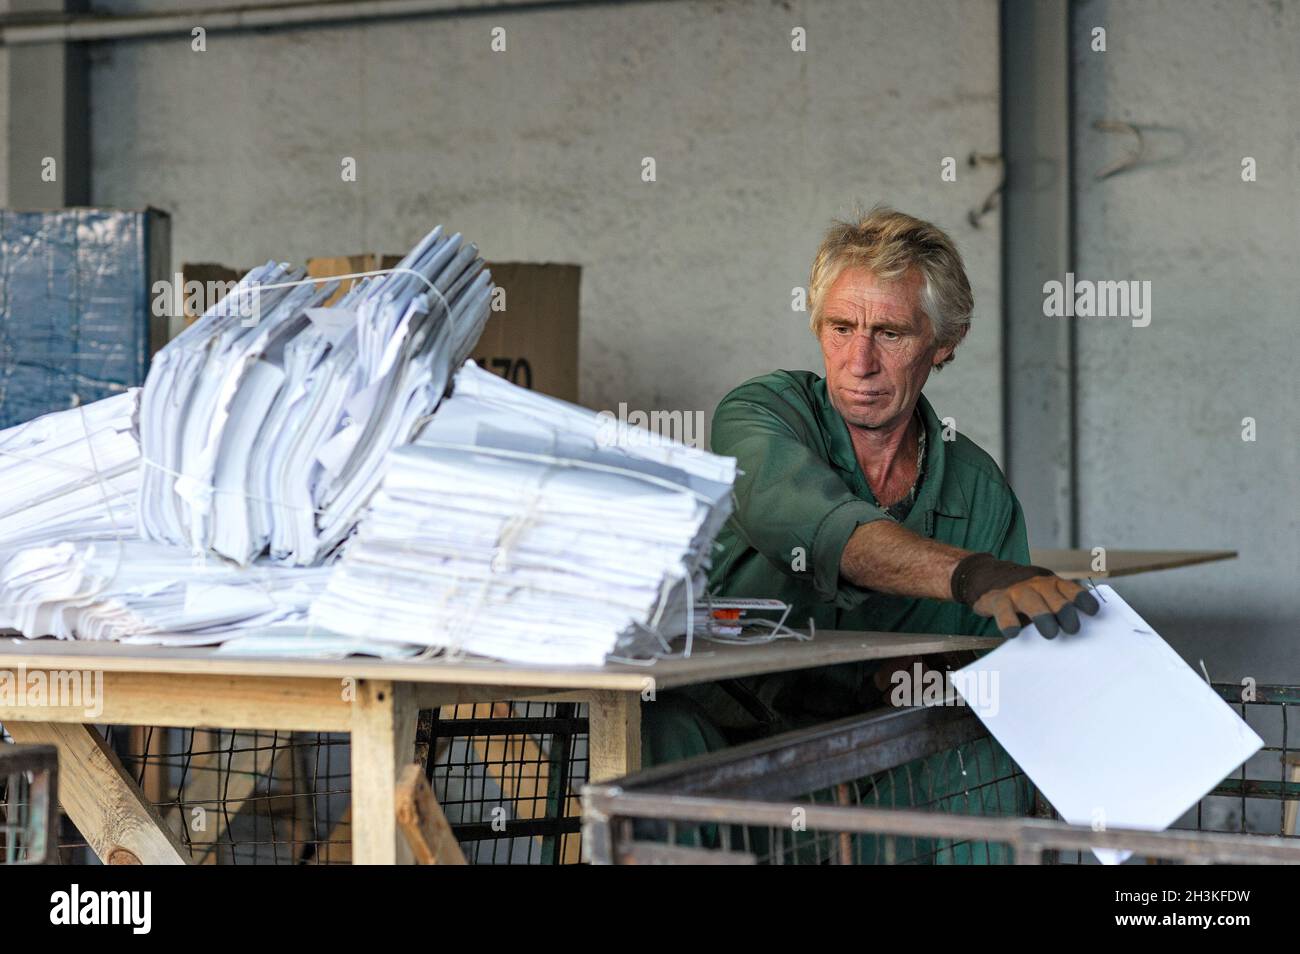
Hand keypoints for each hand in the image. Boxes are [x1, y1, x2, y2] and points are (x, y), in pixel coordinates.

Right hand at [950, 552, 1099, 638]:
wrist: (988, 575)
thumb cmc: (1026, 593)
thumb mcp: (1044, 593)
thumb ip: (1058, 608)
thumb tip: (1080, 635)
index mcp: (1053, 584)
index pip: (1072, 590)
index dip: (1083, 600)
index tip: (1093, 612)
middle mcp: (1037, 585)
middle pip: (1055, 598)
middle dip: (1065, 612)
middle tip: (1073, 629)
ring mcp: (1017, 591)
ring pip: (1032, 602)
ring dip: (1042, 616)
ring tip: (1050, 634)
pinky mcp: (997, 599)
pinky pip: (1004, 610)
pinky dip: (1009, 621)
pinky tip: (1013, 633)